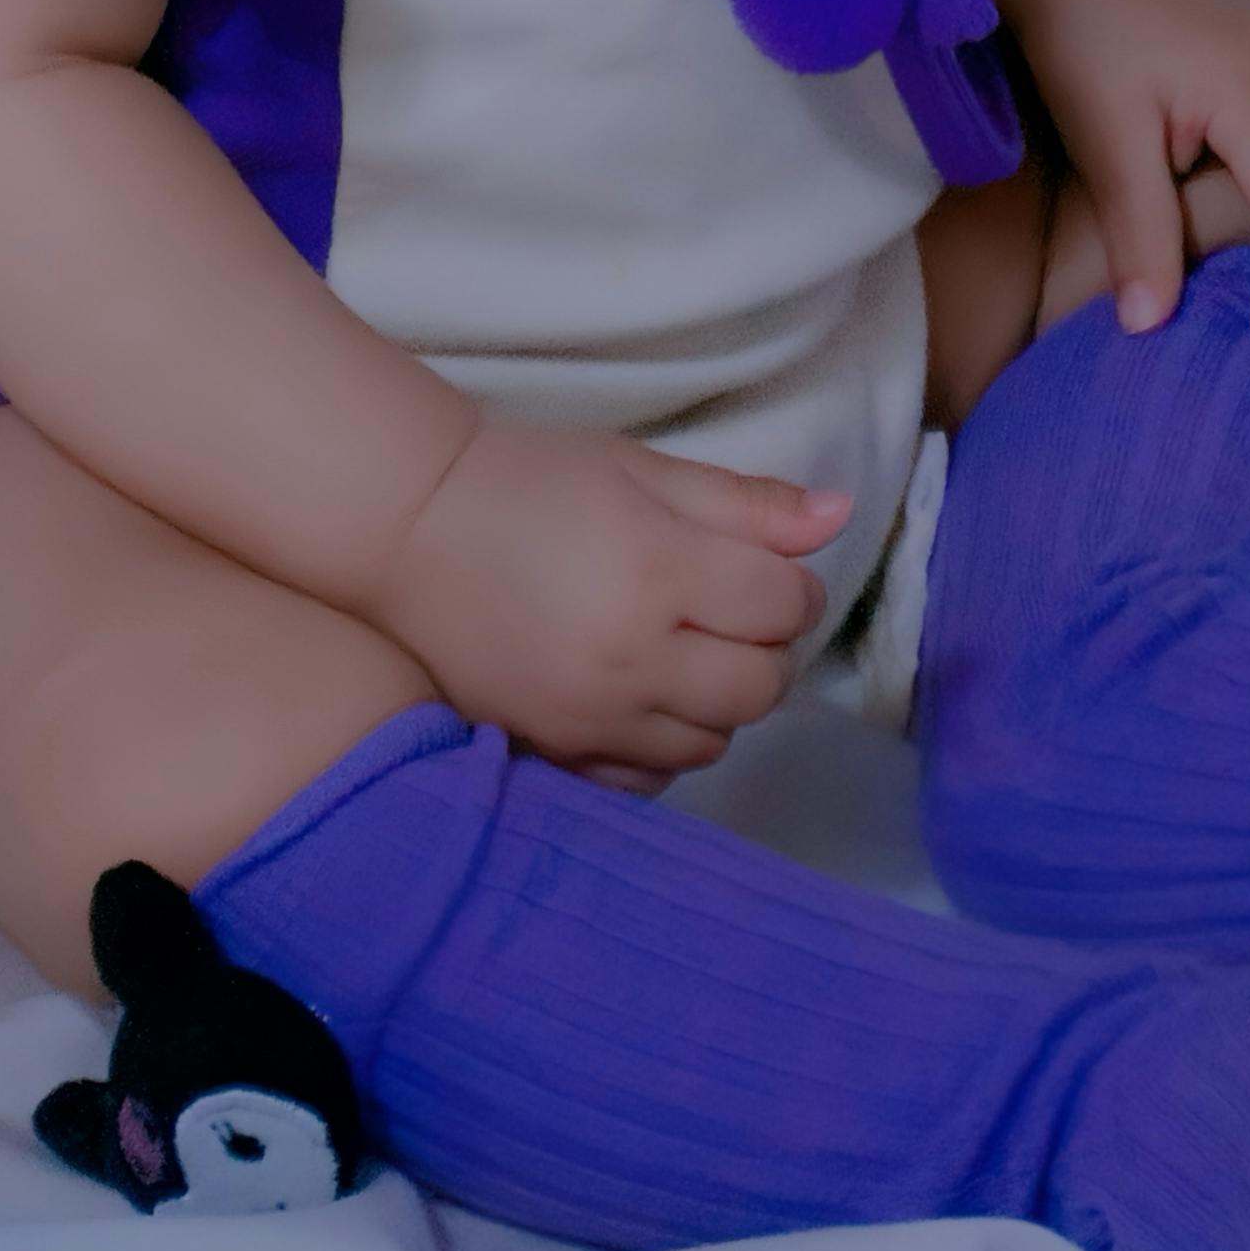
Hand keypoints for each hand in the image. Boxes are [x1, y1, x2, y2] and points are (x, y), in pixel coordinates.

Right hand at [368, 412, 849, 784]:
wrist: (409, 527)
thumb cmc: (533, 480)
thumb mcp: (641, 468)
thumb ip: (745, 503)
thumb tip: (840, 518)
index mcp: (659, 571)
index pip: (782, 609)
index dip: (791, 587)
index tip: (763, 568)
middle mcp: (631, 658)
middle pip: (759, 689)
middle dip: (765, 649)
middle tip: (730, 610)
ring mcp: (590, 718)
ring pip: (712, 744)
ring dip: (719, 701)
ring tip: (683, 649)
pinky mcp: (553, 754)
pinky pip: (648, 782)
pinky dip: (665, 745)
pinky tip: (644, 696)